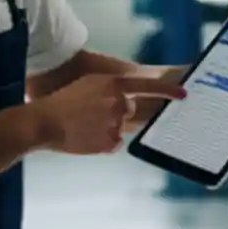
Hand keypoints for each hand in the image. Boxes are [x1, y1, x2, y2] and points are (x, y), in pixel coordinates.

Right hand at [30, 74, 185, 154]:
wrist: (44, 123)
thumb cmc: (62, 102)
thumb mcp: (88, 86)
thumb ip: (111, 91)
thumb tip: (127, 101)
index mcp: (113, 85)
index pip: (147, 87)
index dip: (167, 91)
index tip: (184, 95)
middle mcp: (119, 103)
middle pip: (130, 110)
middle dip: (117, 114)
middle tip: (92, 115)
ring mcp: (116, 124)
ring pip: (120, 128)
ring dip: (106, 129)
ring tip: (83, 127)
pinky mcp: (111, 142)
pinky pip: (114, 143)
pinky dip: (102, 143)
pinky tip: (86, 138)